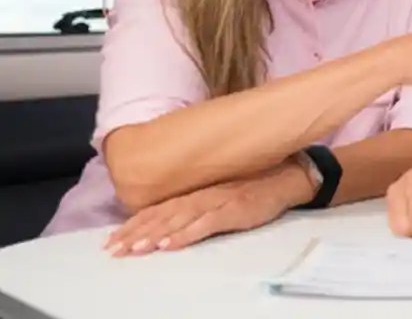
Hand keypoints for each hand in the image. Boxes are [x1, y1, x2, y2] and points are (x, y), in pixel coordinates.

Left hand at [103, 161, 312, 256]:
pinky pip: (205, 224)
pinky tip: (169, 244)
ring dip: (154, 234)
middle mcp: (200, 196)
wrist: (286, 176)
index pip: (157, 210)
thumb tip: (168, 221)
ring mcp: (217, 202)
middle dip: (135, 233)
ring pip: (178, 220)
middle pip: (161, 216)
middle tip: (113, 249)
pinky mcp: (233, 210)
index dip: (133, 224)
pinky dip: (185, 234)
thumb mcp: (219, 194)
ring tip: (134, 248)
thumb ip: (196, 205)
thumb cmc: (252, 186)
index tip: (111, 240)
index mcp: (195, 193)